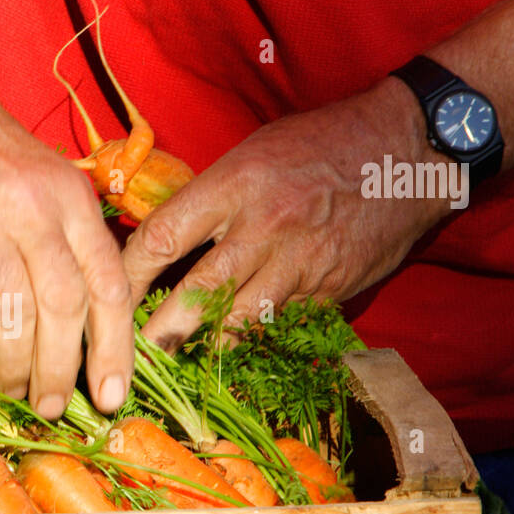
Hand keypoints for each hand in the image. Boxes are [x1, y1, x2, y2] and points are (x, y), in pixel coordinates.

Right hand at [0, 65, 133, 416]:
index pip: (108, 286)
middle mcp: (32, 209)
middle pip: (64, 308)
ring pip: (12, 317)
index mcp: (69, 199)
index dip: (115, 350)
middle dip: (63, 372)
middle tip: (53, 408)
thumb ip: (66, 236)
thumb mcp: (41, 176)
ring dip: (14, 370)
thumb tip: (87, 321)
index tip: (112, 397)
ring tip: (11, 392)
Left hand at [122, 77, 453, 349]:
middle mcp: (264, 228)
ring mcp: (300, 264)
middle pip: (196, 293)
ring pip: (237, 323)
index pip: (162, 238)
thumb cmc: (321, 144)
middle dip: (157, 333)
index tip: (104, 297)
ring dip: (202, 349)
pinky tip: (228, 359)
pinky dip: (252, 343)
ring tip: (172, 370)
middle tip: (126, 359)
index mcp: (235, 186)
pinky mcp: (328, 291)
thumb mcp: (254, 152)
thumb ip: (209, 199)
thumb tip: (157, 241)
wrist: (409, 150)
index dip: (127, 275)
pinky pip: (280, 326)